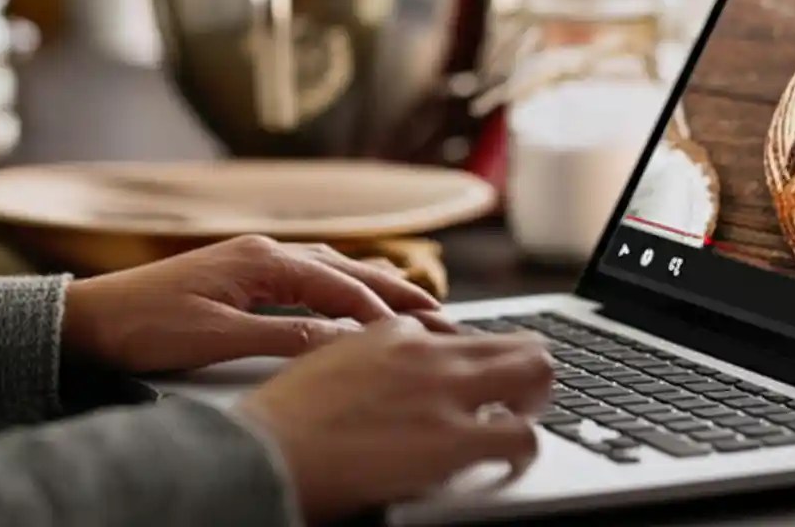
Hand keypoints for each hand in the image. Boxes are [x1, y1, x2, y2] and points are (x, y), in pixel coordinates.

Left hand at [61, 235, 451, 372]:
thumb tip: (341, 341)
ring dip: (373, 285)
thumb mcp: (215, 337)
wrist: (88, 318)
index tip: (416, 334)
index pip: (339, 283)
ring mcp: (253, 258)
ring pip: (331, 267)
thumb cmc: (142, 324)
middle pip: (345, 267)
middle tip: (439, 312)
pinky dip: (342, 285)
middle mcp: (263, 250)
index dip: (380, 310)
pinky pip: (309, 274)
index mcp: (260, 259)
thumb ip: (282, 336)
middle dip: (395, 290)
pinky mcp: (241, 273)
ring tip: (411, 304)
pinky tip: (352, 296)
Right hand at [237, 317, 552, 522]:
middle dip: (528, 370)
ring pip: (536, 371)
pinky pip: (522, 437)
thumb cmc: (278, 423)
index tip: (481, 380)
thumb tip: (391, 374)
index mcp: (391, 333)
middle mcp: (426, 352)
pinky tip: (508, 460)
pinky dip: (525, 447)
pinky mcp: (451, 439)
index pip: (462, 333)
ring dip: (535, 398)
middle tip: (520, 398)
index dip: (476, 362)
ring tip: (522, 422)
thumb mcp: (324, 365)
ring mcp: (443, 391)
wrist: (258, 454)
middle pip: (516, 341)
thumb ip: (367, 359)